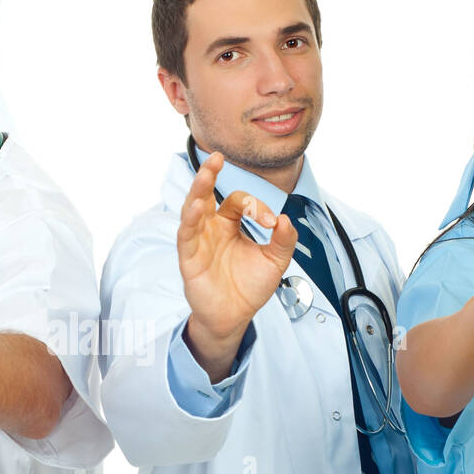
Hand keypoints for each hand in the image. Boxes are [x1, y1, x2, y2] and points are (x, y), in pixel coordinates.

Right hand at [178, 151, 296, 360]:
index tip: (273, 223)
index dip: (256, 207)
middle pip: (206, 194)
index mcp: (228, 225)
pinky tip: (197, 207)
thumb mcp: (275, 261)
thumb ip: (284, 240)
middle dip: (209, 174)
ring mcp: (198, 242)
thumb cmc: (249, 287)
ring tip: (205, 172)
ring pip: (192, 209)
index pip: (238, 202)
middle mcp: (210, 229)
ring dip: (198, 190)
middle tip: (217, 156)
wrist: (235, 316)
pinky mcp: (189, 258)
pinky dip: (190, 220)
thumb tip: (287, 220)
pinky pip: (186, 235)